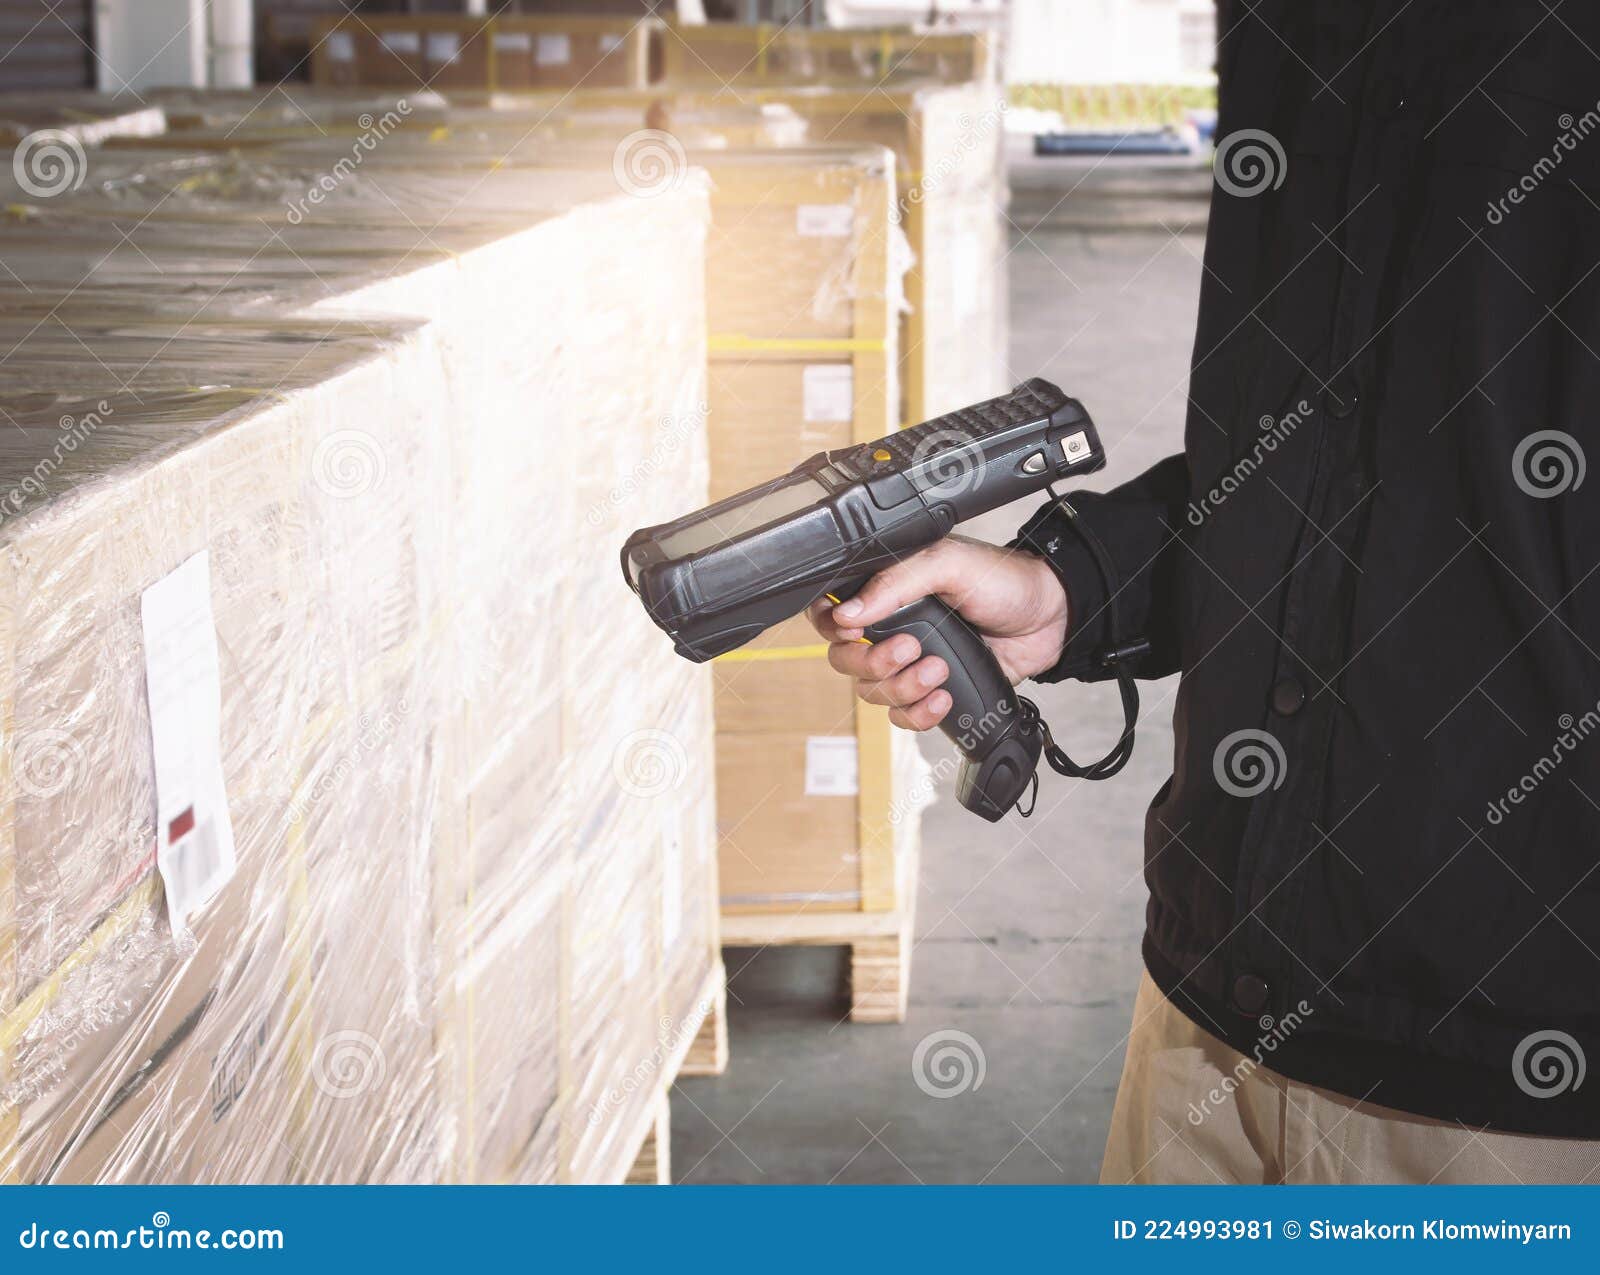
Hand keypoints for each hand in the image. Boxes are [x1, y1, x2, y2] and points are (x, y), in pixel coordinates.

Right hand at [806, 536, 1069, 731]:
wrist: (1049, 619)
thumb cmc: (1002, 581)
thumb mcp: (948, 563)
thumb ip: (896, 582)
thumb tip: (849, 612)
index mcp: (886, 591)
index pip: (831, 613)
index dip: (832, 628)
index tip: (855, 632)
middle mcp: (891, 629)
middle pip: (846, 661)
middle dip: (873, 663)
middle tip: (910, 649)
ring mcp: (910, 664)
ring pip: (873, 693)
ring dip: (903, 687)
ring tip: (939, 670)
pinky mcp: (931, 692)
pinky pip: (902, 717)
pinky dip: (918, 714)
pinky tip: (943, 698)